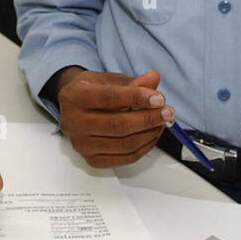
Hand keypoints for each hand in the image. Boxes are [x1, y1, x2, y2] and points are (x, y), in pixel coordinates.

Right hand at [54, 67, 172, 167]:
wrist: (75, 108)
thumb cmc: (94, 91)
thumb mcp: (110, 80)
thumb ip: (133, 82)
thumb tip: (154, 79)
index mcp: (74, 96)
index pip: (109, 98)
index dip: (136, 98)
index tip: (158, 98)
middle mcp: (73, 122)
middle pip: (117, 125)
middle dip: (147, 119)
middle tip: (167, 112)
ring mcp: (81, 144)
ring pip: (123, 144)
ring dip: (148, 134)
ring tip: (162, 122)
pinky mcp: (91, 160)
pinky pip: (124, 158)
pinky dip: (143, 147)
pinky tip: (152, 135)